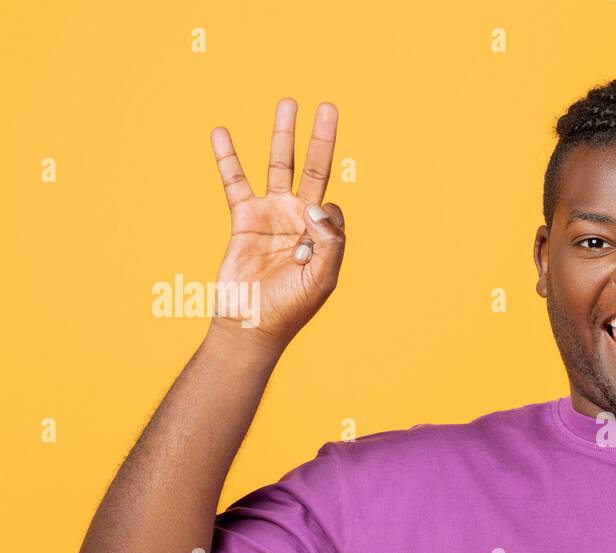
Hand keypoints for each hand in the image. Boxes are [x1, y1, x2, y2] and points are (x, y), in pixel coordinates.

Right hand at [208, 98, 345, 347]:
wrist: (250, 324)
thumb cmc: (290, 307)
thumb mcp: (322, 279)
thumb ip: (331, 243)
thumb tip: (319, 204)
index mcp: (324, 234)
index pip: (330, 207)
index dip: (317, 221)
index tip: (301, 248)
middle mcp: (300, 218)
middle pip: (314, 169)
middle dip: (321, 139)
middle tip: (328, 106)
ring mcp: (272, 215)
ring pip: (278, 166)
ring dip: (283, 136)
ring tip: (287, 103)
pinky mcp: (244, 218)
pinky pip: (235, 181)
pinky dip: (228, 157)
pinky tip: (222, 132)